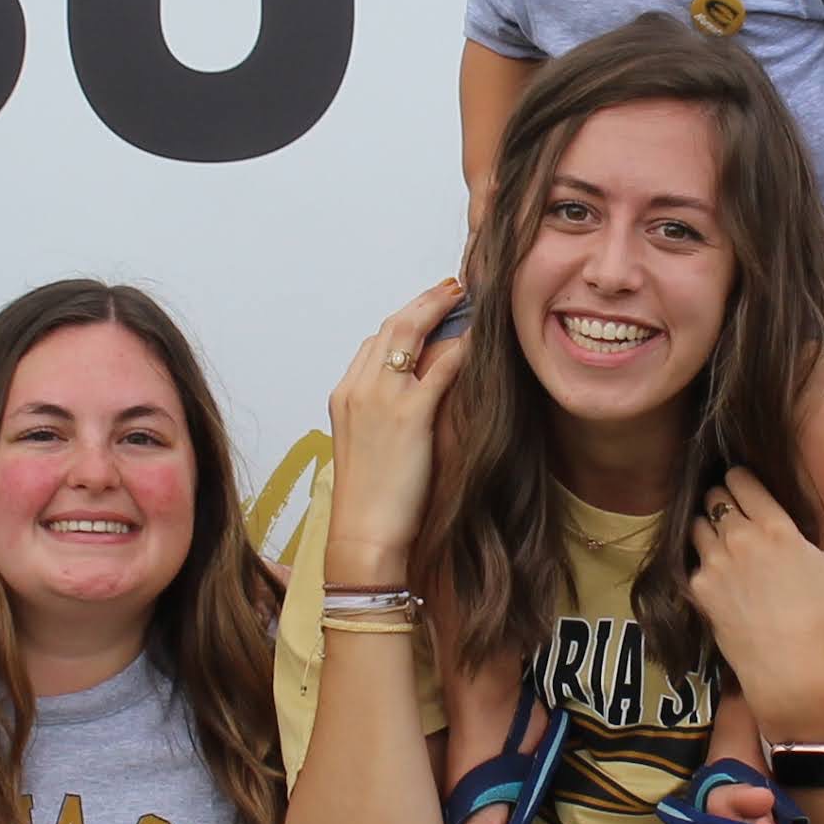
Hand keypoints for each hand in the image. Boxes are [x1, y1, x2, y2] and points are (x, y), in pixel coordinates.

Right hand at [318, 279, 469, 579]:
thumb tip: (411, 401)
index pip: (373, 343)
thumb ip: (381, 416)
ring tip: (468, 298)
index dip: (404, 320)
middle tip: (453, 288)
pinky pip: (441, 366)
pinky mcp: (408, 414)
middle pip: (392, 327)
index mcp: (343, 395)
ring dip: (441, 309)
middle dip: (424, 302)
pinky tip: (480, 337)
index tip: (426, 309)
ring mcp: (380, 397)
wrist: (363, 534)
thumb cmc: (369, 501)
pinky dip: (461, 344)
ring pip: (410, 333)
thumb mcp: (366, 447)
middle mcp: (357, 387)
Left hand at [687, 467, 823, 720]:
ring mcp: (715, 562)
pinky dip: (701, 561)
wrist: (789, 669)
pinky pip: (691, 559)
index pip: (739, 478)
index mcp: (775, 526)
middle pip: (714, 495)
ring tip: (726, 542)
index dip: (742, 479)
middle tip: (738, 515)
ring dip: (708, 526)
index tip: (749, 489)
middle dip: (724, 499)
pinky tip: (720, 574)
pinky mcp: (700, 588)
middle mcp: (739, 537)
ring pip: (697, 524)